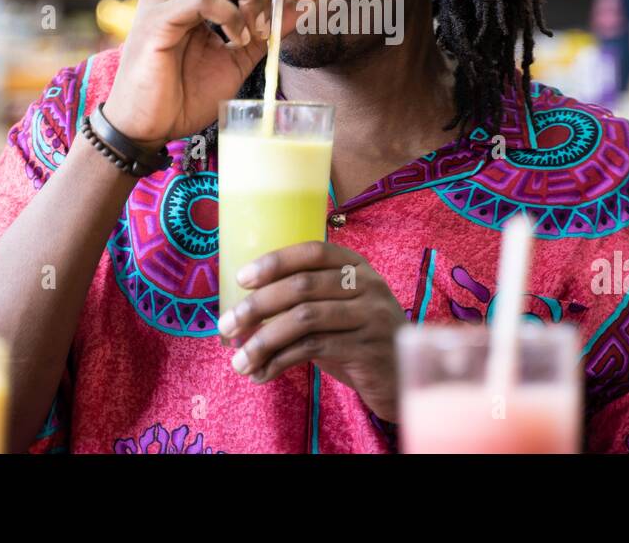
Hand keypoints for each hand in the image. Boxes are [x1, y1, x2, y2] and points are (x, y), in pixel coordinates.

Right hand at [103, 0, 319, 146]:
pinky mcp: (156, 20)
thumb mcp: (236, 61)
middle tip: (272, 26)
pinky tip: (235, 40)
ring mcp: (162, 0)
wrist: (148, 129)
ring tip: (254, 34)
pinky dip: (228, 16)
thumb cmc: (183, 97)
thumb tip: (302, 9)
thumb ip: (265, 33)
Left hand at [218, 241, 406, 422]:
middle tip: (226, 326)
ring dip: (262, 341)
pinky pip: (313, 349)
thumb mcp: (338, 309)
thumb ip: (306, 300)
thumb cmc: (359, 338)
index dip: (275, 261)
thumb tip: (244, 310)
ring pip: (304, 320)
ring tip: (238, 360)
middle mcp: (367, 285)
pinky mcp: (367, 349)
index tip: (241, 278)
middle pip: (302, 286)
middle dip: (256, 306)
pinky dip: (280, 361)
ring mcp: (370, 317)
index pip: (312, 251)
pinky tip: (262, 373)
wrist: (402, 376)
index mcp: (356, 266)